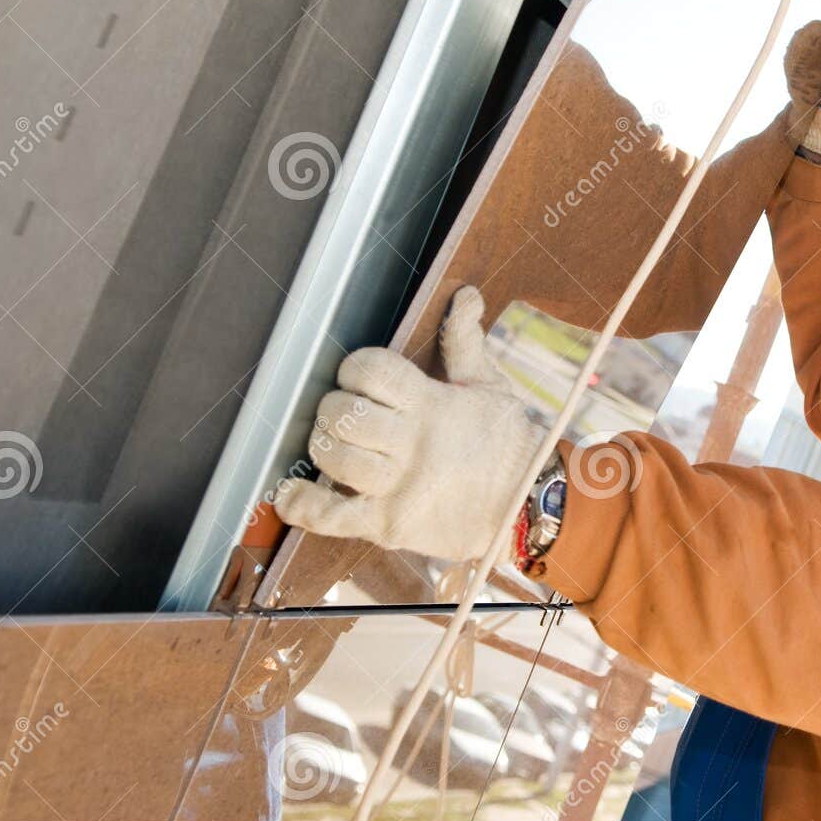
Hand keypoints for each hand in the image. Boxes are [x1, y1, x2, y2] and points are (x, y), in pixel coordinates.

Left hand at [273, 286, 546, 561]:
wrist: (530, 504)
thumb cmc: (507, 441)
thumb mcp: (488, 386)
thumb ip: (464, 342)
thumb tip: (464, 296)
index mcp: (432, 403)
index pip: (370, 370)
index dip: (354, 369)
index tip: (357, 379)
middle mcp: (412, 443)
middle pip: (344, 414)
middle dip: (333, 410)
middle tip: (343, 415)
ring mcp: (400, 486)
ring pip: (336, 459)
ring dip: (324, 449)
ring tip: (334, 447)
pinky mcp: (391, 524)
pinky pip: (333, 516)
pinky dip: (304, 506)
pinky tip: (290, 495)